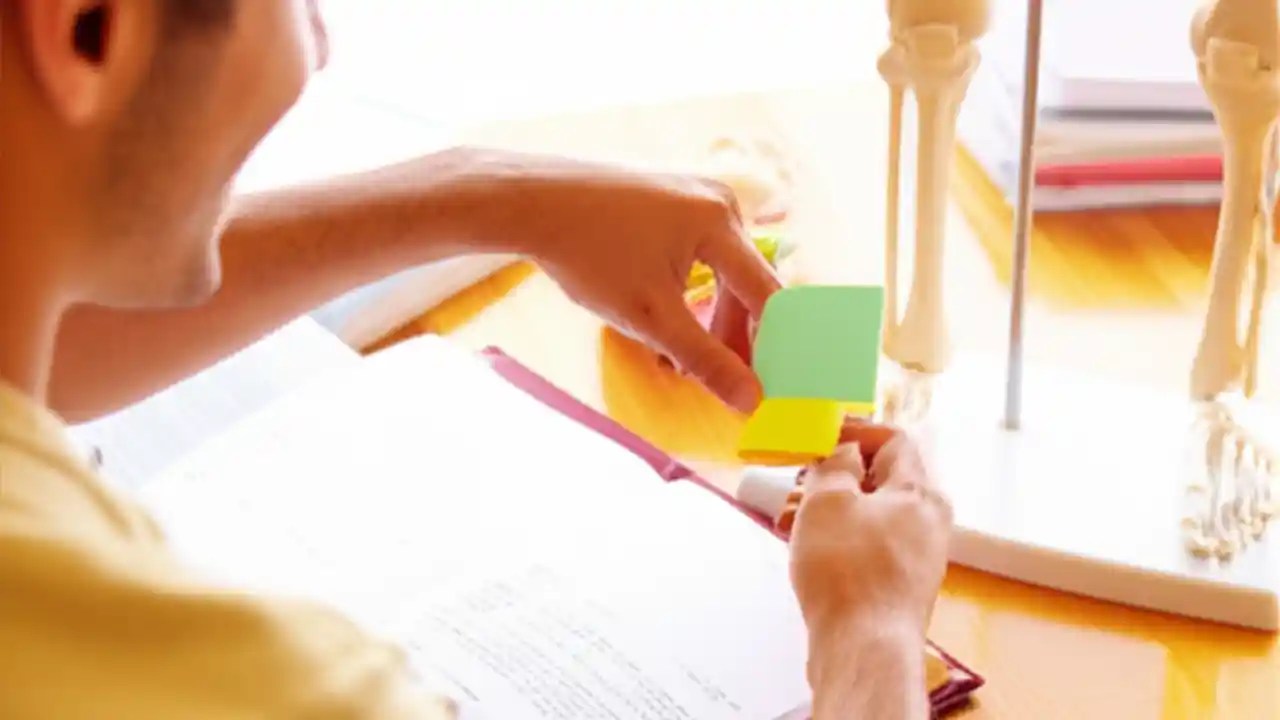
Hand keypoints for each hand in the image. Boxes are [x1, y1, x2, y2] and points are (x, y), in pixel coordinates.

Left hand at [476, 148, 780, 411]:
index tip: (761, 384)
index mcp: (721, 222)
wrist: (531, 201)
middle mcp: (717, 199)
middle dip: (731, 334)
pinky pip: (698, 250)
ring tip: (680, 355)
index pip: (766, 294)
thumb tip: (750, 400)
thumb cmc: (588, 254)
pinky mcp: (669, 195)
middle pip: (745, 281)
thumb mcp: (650, 318)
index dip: (768, 344)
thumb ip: (705, 360)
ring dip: (709, 314)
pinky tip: (664, 314)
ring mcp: (692, 192)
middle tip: (714, 378)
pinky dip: (690, 287)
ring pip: (721, 268)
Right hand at [788, 423, 951, 641]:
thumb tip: (844, 452)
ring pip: (868, 514)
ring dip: (827, 509)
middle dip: (831, 475)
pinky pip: (867, 546)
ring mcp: (916, 556)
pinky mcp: (899, 585)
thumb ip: (834, 464)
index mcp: (919, 492)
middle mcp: (927, 521)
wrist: (863, 649)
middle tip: (798, 481)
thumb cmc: (847, 572)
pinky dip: (837, 538)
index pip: (893, 438)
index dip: (853, 429)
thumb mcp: (828, 501)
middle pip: (878, 478)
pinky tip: (806, 548)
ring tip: (790, 519)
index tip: (817, 434)